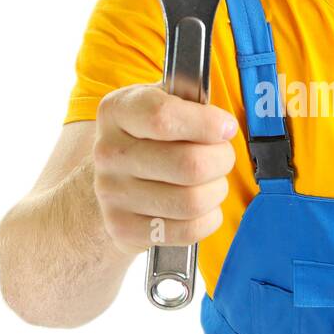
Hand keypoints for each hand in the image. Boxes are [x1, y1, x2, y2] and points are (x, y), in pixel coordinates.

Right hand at [92, 83, 238, 256]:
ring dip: (216, 191)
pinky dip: (207, 219)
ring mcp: (112, 193)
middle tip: (222, 157)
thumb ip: (192, 102)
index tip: (226, 128)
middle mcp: (108, 152)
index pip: (163, 116)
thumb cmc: (152, 136)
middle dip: (221, 160)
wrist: (114, 180)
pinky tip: (201, 208)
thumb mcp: (163, 102)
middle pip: (190, 164)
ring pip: (192, 201)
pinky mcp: (122, 228)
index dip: (207, 124)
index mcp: (117, 111)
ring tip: (211, 182)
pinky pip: (187, 230)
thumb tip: (224, 126)